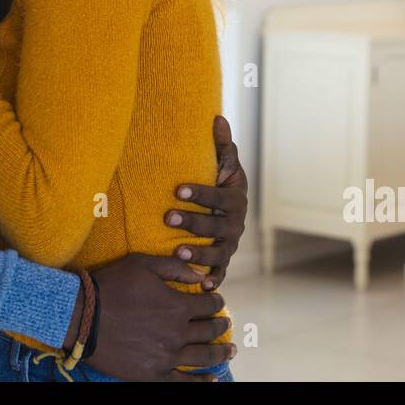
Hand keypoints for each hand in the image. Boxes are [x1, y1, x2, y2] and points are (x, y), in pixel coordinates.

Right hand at [80, 253, 233, 381]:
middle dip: (221, 325)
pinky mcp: (153, 374)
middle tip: (226, 324)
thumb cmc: (112, 286)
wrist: (83, 317)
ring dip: (220, 353)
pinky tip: (212, 380)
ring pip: (203, 357)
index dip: (217, 302)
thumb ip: (176, 268)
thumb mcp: (144, 265)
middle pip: (209, 331)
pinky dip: (201, 382)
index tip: (218, 301)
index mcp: (178, 306)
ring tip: (230, 350)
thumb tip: (204, 276)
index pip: (209, 304)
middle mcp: (177, 333)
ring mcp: (166, 356)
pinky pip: (184, 382)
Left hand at [167, 115, 247, 289]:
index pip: (219, 196)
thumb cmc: (218, 181)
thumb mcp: (222, 163)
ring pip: (218, 252)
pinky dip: (212, 281)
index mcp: (236, 197)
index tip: (178, 190)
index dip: (201, 193)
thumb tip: (217, 118)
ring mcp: (229, 244)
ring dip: (200, 254)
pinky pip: (219, 274)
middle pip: (218, 226)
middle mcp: (236, 223)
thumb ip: (221, 145)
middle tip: (169, 217)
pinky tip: (201, 286)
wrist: (223, 209)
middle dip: (194, 222)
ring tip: (178, 252)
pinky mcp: (222, 262)